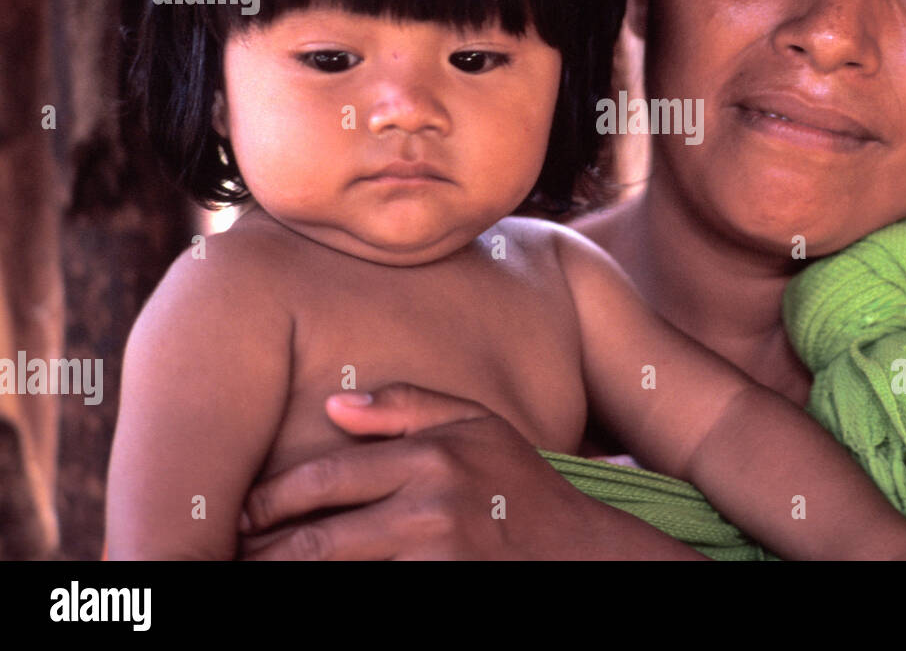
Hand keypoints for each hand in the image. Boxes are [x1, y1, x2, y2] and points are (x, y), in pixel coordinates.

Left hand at [236, 383, 694, 559]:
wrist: (580, 552)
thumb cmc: (521, 484)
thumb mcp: (477, 425)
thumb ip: (407, 405)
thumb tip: (334, 405)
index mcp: (429, 457)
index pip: (323, 481)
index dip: (268, 502)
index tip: (238, 516)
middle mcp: (429, 507)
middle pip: (316, 541)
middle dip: (261, 554)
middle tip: (229, 557)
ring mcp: (436, 557)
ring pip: (337, 577)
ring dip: (288, 579)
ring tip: (253, 575)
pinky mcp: (443, 591)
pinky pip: (372, 596)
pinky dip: (339, 595)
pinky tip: (312, 592)